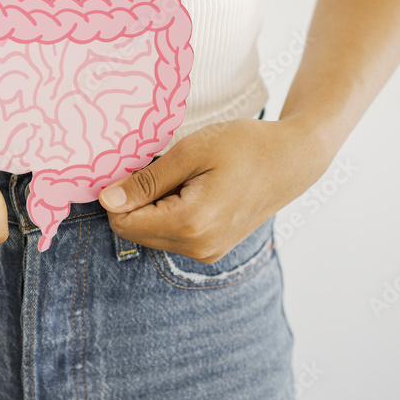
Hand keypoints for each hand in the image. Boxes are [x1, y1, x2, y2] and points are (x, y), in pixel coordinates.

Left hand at [98, 116, 330, 262]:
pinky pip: (171, 235)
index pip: (124, 223)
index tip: (136, 167)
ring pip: (151, 235)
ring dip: (154, 206)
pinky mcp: (211, 250)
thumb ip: (146, 181)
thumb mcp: (190, 152)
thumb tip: (107, 200)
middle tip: (163, 169)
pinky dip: (170, 213)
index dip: (119, 195)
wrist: (292, 159)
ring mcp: (206, 253)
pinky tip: (192, 189)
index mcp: (190, 224)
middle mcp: (197, 248)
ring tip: (184, 178)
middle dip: (137, 201)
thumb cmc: (244, 146)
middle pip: (134, 232)